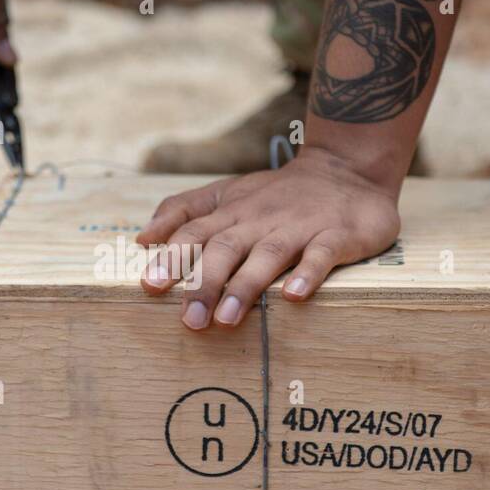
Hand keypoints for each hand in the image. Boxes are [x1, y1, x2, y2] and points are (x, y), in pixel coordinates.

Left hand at [137, 148, 401, 329]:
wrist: (346, 170)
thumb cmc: (277, 194)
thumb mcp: (226, 195)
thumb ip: (183, 212)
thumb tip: (143, 238)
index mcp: (231, 212)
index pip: (195, 232)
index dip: (173, 257)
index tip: (150, 284)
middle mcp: (260, 219)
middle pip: (225, 248)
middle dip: (205, 283)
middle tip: (189, 319)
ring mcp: (298, 227)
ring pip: (268, 254)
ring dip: (246, 286)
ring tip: (227, 319)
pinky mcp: (336, 235)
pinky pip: (321, 254)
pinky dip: (308, 273)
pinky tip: (295, 296)